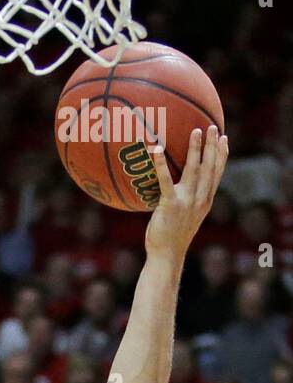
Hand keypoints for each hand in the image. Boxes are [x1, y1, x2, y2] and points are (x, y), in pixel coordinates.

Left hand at [145, 125, 228, 261]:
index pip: (217, 174)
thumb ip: (186, 202)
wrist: (167, 256)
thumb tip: (177, 189)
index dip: (222, 155)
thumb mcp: (185, 218)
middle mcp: (200, 199)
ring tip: (195, 131)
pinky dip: (162, 165)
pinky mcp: (171, 205)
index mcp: (205, 201)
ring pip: (194, 170)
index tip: (224, 138)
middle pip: (210, 167)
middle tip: (212, 126)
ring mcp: (187, 202)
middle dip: (213, 145)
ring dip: (196, 149)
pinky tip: (158, 150)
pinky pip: (166, 181)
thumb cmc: (171, 238)